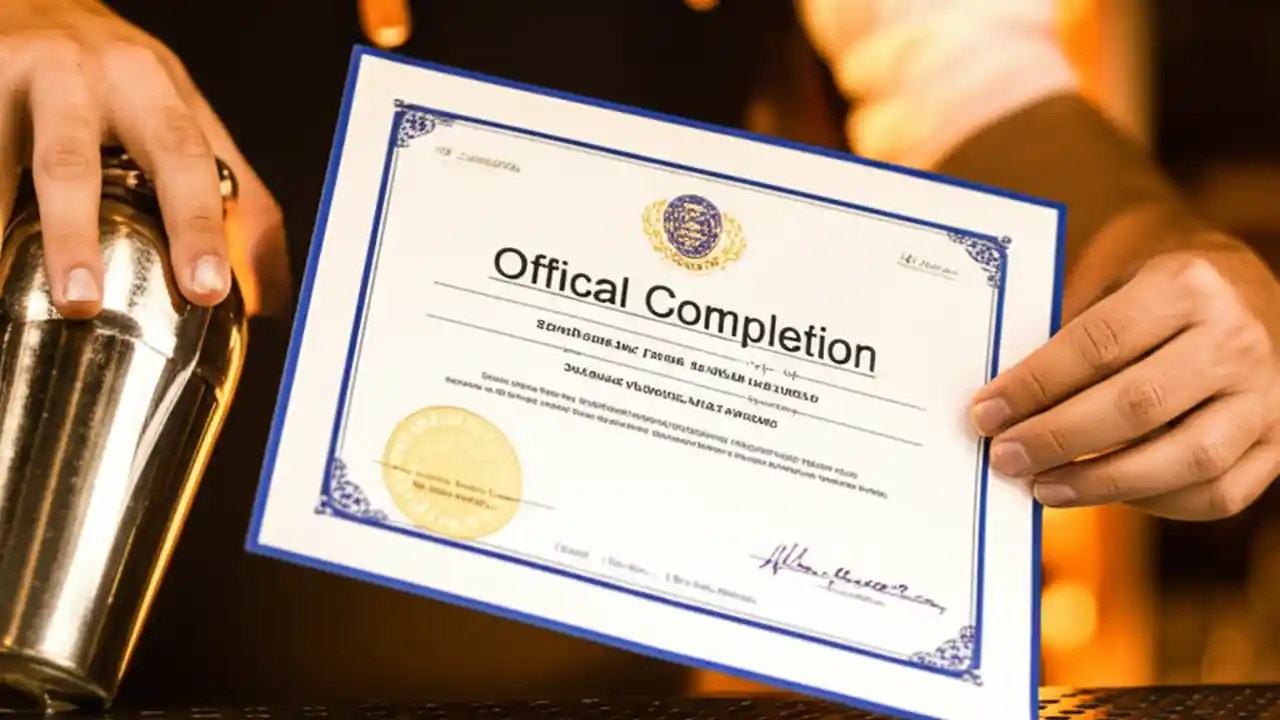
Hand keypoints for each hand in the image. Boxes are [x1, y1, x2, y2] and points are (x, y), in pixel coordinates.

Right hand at [0, 0, 290, 317]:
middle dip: (85, 231)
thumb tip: (264, 293)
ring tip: (35, 291)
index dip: (199, 226)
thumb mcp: (177, 113)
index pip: (187, 160)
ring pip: (28, 164)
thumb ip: (231, 196)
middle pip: (84, 160)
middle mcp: (87, 77)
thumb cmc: (110, 72)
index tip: (205, 287)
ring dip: (30, 231)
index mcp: (152, 88)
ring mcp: (25, 79)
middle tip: (87, 298)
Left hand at [970, 219, 1279, 520]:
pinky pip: (1218, 494)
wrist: (1250, 295)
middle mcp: (1235, 339)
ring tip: (1043, 487)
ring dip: (1102, 483)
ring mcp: (1267, 395)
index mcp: (1187, 286)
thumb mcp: (1115, 287)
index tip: (986, 413)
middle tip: (1006, 458)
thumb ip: (1069, 339)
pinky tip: (1105, 495)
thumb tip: (1003, 406)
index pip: (1099, 343)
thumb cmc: (1157, 298)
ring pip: (1186, 460)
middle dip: (1059, 439)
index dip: (1036, 385)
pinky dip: (1155, 504)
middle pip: (1138, 405)